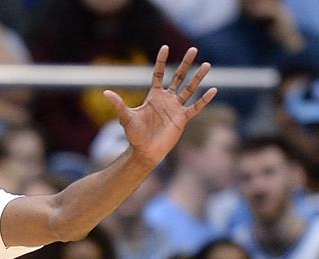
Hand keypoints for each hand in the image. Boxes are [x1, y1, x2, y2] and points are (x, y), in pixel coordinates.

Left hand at [107, 47, 216, 166]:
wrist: (145, 151)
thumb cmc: (134, 135)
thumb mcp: (126, 118)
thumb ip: (119, 104)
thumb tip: (105, 93)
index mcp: (154, 96)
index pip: (158, 74)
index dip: (161, 61)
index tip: (164, 47)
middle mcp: (166, 99)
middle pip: (178, 77)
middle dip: (185, 63)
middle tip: (193, 49)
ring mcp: (175, 108)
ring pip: (189, 89)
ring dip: (198, 77)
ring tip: (207, 64)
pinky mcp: (182, 119)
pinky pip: (196, 107)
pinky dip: (204, 100)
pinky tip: (213, 90)